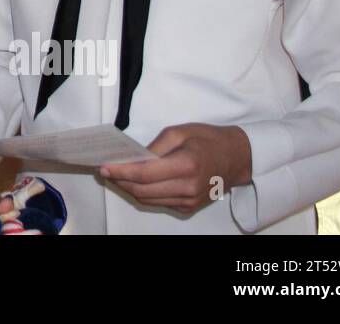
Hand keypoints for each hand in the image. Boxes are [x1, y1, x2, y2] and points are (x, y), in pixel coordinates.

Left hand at [99, 123, 252, 214]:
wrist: (236, 158)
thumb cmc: (207, 139)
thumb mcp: (180, 132)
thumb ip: (155, 146)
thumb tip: (134, 158)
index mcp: (186, 165)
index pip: (144, 174)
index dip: (120, 172)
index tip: (103, 167)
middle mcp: (187, 187)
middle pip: (142, 190)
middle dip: (120, 181)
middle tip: (105, 171)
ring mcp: (189, 201)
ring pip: (148, 200)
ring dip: (129, 189)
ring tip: (115, 176)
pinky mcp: (189, 207)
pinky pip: (159, 203)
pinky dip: (144, 194)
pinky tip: (135, 182)